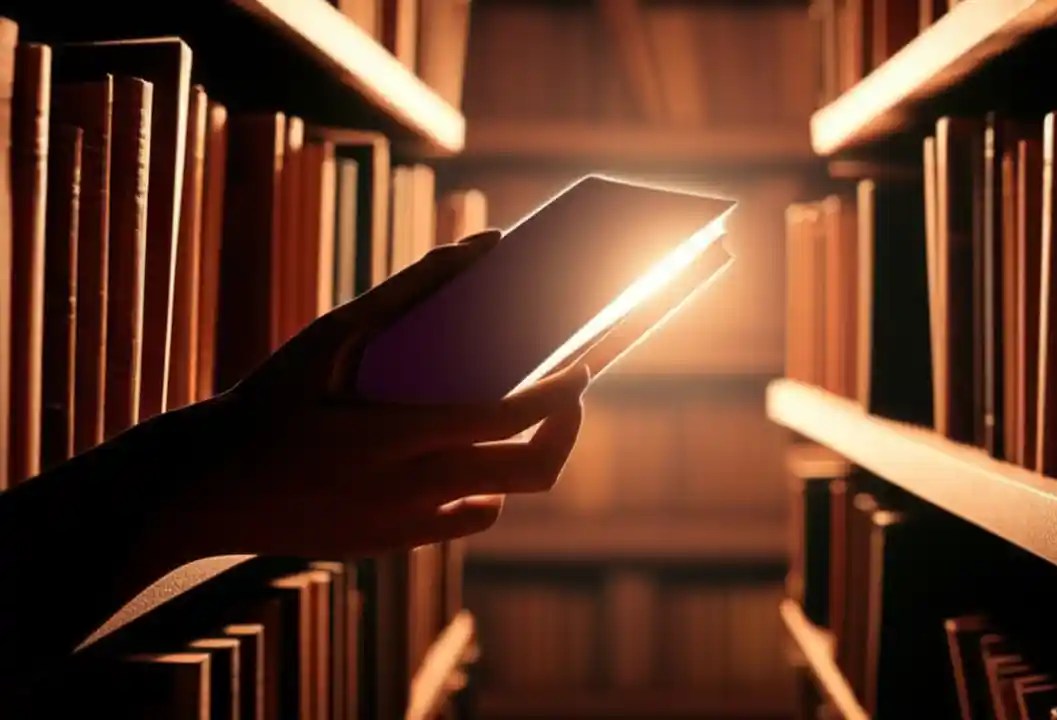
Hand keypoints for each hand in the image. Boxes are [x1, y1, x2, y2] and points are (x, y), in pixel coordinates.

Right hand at [137, 231, 587, 562]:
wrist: (207, 488)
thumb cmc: (268, 403)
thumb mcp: (329, 337)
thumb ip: (410, 290)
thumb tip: (481, 246)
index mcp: (399, 436)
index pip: (511, 418)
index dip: (562, 392)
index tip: (585, 362)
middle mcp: (413, 490)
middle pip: (532, 472)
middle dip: (566, 430)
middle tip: (568, 393)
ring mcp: (406, 526)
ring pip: (502, 500)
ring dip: (518, 459)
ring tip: (511, 416)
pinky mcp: (394, 545)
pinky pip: (462, 520)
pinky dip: (476, 486)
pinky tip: (460, 451)